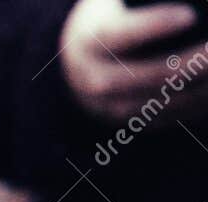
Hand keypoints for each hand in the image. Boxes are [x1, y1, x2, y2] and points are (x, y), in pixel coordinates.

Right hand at [62, 0, 207, 122]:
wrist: (76, 65)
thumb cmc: (112, 19)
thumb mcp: (113, 3)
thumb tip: (190, 3)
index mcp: (91, 41)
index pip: (123, 35)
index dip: (156, 25)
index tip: (189, 15)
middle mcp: (97, 79)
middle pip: (153, 75)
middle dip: (195, 63)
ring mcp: (112, 106)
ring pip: (166, 101)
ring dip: (204, 87)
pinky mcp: (131, 121)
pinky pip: (172, 116)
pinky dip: (201, 102)